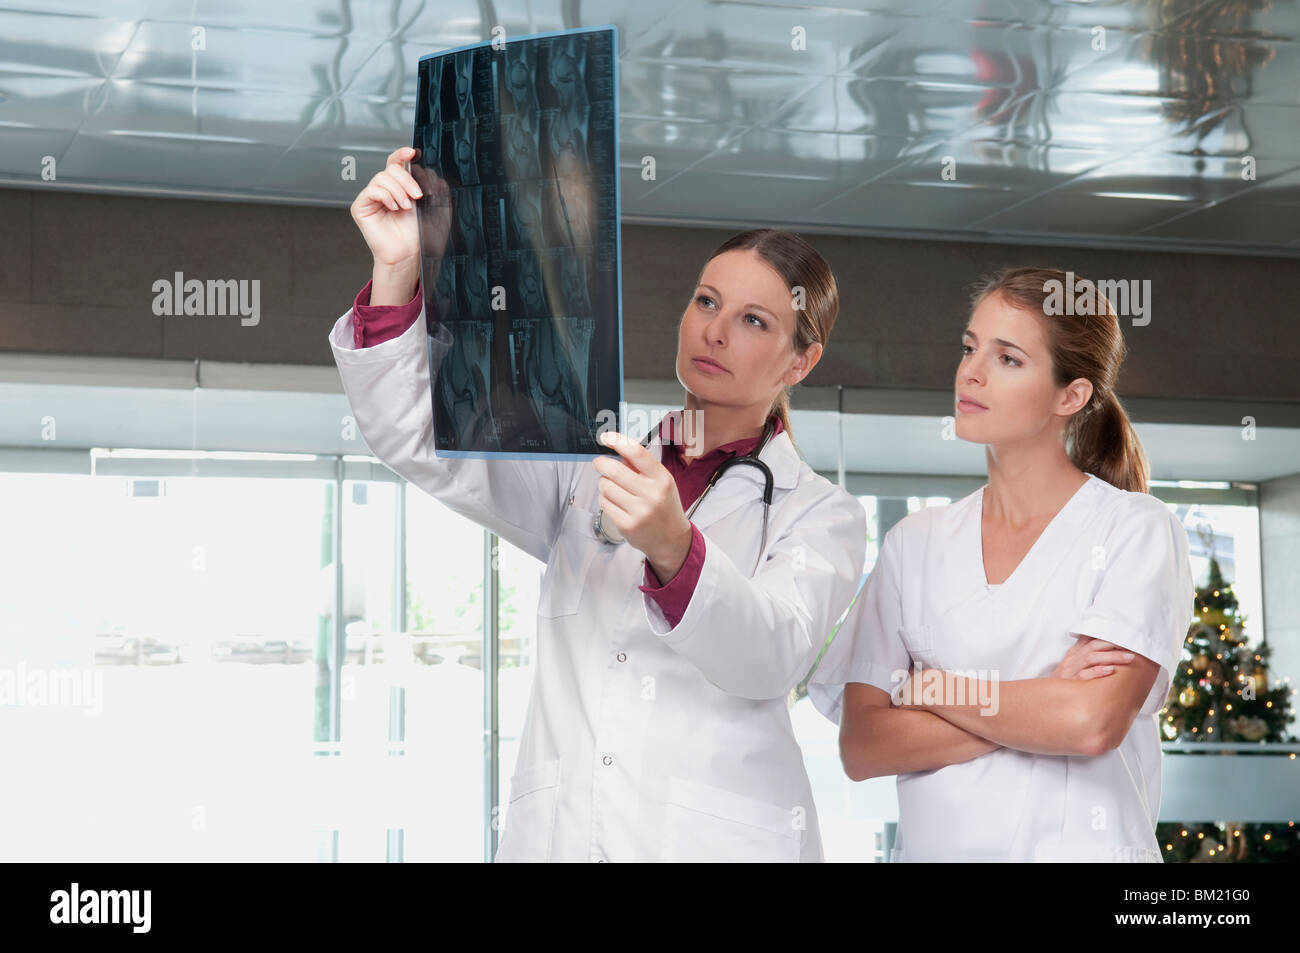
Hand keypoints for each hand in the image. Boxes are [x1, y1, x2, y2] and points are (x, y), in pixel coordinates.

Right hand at [351, 146, 428, 266]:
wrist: (409, 255)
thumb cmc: (420, 236)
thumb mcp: (436, 208)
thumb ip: (434, 187)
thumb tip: (427, 169)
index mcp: (401, 187)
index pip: (397, 163)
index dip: (402, 154)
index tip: (413, 152)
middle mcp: (385, 189)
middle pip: (392, 168)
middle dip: (407, 179)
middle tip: (417, 196)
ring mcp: (372, 197)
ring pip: (382, 177)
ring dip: (398, 190)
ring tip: (406, 207)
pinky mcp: (361, 206)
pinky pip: (372, 190)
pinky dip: (386, 196)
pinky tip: (394, 208)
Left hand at [592, 431, 692, 580]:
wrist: (672, 540)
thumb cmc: (664, 506)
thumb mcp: (662, 482)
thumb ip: (642, 467)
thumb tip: (618, 449)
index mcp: (662, 478)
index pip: (637, 453)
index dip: (618, 441)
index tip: (606, 437)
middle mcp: (652, 494)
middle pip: (615, 471)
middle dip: (602, 464)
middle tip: (599, 462)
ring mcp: (639, 511)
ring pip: (606, 487)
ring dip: (603, 484)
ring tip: (611, 487)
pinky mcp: (627, 525)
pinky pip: (604, 504)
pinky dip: (604, 499)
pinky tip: (614, 501)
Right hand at [1052, 636, 1134, 679]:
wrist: (1047, 701)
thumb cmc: (1064, 683)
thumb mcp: (1071, 666)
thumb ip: (1083, 655)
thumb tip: (1098, 644)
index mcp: (1073, 654)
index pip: (1090, 640)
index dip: (1107, 636)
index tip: (1124, 636)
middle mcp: (1072, 660)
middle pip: (1093, 647)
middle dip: (1113, 644)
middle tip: (1132, 646)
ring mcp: (1070, 671)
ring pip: (1091, 658)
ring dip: (1111, 657)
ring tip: (1128, 658)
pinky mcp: (1070, 683)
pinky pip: (1084, 675)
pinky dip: (1097, 671)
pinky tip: (1110, 670)